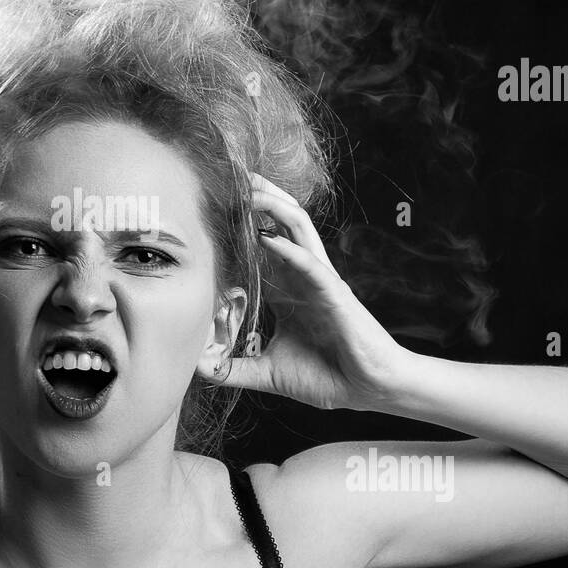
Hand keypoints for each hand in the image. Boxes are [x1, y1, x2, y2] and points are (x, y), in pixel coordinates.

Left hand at [195, 173, 411, 411]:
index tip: (207, 209)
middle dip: (256, 198)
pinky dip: (289, 249)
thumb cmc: (327, 377)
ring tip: (247, 190)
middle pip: (278, 223)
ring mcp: (319, 281)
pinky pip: (311, 263)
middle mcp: (302, 277)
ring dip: (273, 207)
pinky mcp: (335, 294)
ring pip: (297, 228)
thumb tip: (199, 370)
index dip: (237, 225)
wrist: (368, 391)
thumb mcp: (269, 373)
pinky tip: (266, 239)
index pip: (259, 246)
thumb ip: (234, 369)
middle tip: (227, 176)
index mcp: (287, 290)